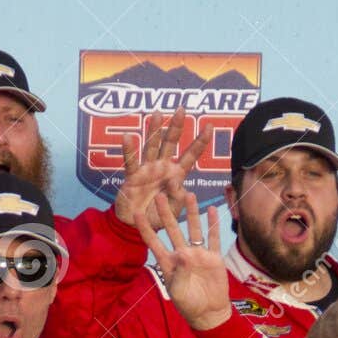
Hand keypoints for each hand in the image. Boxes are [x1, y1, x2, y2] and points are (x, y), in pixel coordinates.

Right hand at [115, 109, 212, 229]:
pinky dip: (129, 150)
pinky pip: (131, 161)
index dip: (199, 142)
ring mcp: (147, 169)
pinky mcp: (133, 176)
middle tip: (182, 110)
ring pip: (151, 146)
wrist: (139, 227)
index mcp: (176, 174)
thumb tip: (178, 183)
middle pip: (170, 143)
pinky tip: (128, 136)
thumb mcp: (174, 209)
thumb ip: (179, 197)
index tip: (210, 126)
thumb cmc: (159, 216)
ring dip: (154, 131)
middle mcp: (162, 167)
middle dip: (176, 127)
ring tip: (157, 114)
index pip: (190, 155)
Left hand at [137, 193, 229, 331]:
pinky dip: (213, 224)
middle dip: (166, 213)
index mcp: (169, 263)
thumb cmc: (189, 305)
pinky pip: (213, 237)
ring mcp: (198, 254)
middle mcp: (182, 255)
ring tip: (188, 194)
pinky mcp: (213, 257)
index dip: (145, 228)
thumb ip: (180, 273)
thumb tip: (185, 254)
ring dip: (191, 212)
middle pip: (172, 229)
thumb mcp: (179, 292)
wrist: (209, 313)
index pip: (154, 242)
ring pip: (193, 228)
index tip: (137, 213)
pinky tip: (212, 210)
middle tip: (161, 194)